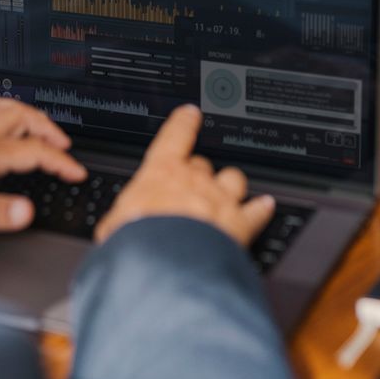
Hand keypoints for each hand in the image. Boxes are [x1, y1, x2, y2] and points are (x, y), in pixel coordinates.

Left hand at [0, 98, 85, 233]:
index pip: (33, 151)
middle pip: (24, 117)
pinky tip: (7, 121)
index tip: (76, 173)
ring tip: (45, 130)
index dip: (60, 163)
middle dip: (51, 130)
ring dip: (32, 116)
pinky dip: (9, 111)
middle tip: (65, 148)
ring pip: (7, 107)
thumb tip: (28, 212)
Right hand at [96, 105, 274, 245]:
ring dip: (229, 183)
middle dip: (197, 173)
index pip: (175, 136)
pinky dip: (261, 209)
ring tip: (225, 192)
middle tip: (188, 188)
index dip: (184, 123)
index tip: (190, 114)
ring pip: (232, 178)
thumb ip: (121, 219)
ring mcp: (219, 200)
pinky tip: (265, 207)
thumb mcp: (115, 224)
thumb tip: (114, 229)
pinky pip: (256, 211)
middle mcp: (194, 181)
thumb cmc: (138, 240)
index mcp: (162, 173)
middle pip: (202, 164)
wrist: (167, 264)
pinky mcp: (239, 224)